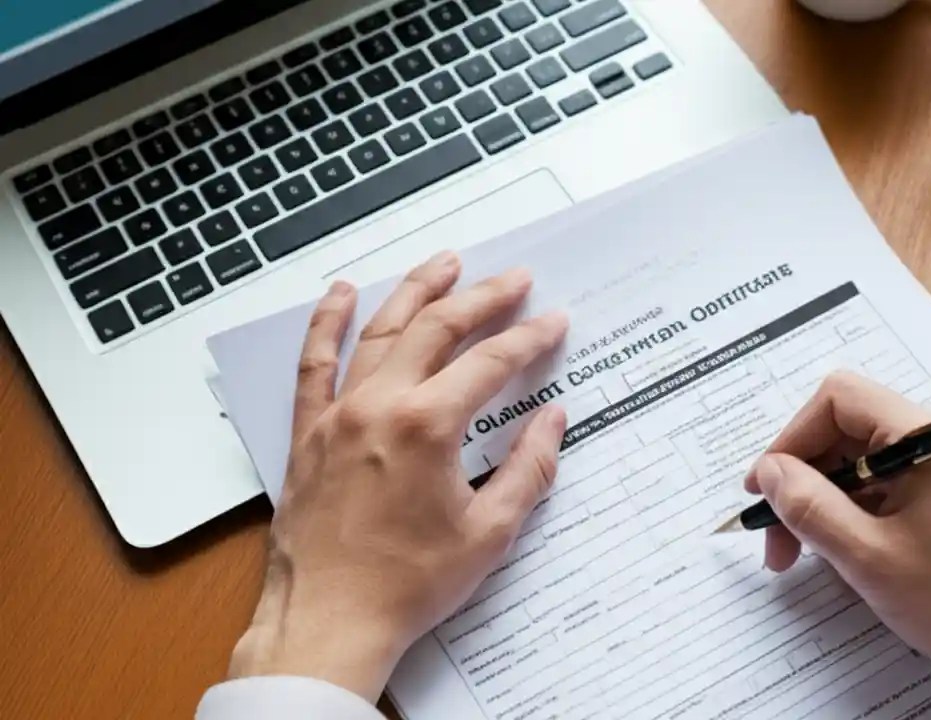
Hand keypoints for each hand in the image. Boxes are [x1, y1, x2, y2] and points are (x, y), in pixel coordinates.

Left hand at [228, 252, 568, 701]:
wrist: (327, 621)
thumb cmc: (407, 584)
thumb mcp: (488, 533)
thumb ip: (528, 469)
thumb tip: (553, 420)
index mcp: (427, 426)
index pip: (489, 362)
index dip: (528, 338)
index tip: (553, 322)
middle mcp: (379, 405)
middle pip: (437, 328)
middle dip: (482, 297)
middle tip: (514, 278)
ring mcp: (338, 414)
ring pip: (380, 332)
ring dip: (415, 291)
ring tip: (446, 263)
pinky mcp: (308, 432)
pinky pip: (314, 364)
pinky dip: (327, 324)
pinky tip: (342, 294)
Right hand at [747, 372, 930, 719]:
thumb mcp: (869, 558)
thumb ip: (811, 507)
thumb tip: (771, 472)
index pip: (839, 399)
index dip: (791, 439)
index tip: (765, 488)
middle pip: (850, 427)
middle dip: (805, 477)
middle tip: (779, 536)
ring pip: (869, 457)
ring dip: (829, 498)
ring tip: (809, 552)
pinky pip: (895, 479)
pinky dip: (861, 508)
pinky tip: (848, 549)